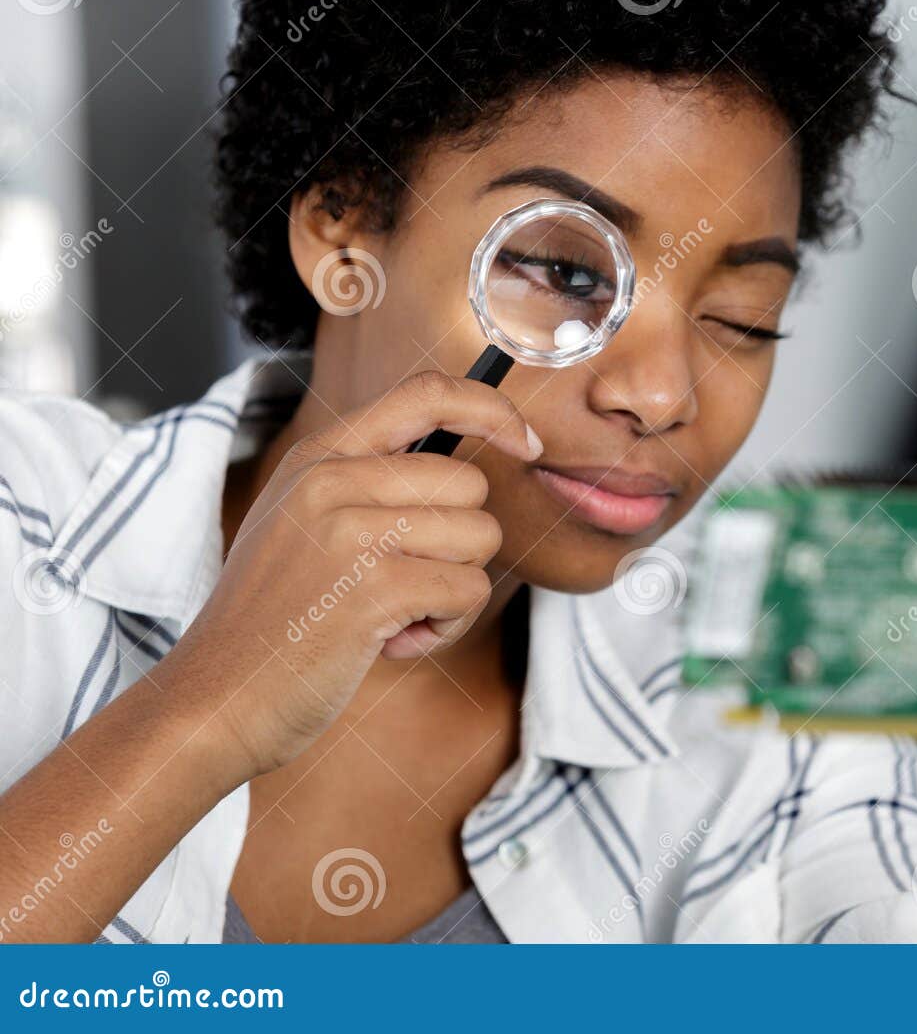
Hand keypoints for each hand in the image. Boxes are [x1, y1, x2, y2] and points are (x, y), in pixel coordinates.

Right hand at [155, 370, 538, 781]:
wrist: (213, 701)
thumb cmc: (273, 622)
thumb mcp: (303, 525)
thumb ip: (368, 486)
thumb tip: (465, 472)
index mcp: (317, 457)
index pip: (426, 394)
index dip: (492, 409)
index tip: (524, 441)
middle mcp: (331, 480)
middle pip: (469, 484)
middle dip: (459, 545)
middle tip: (403, 587)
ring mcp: (351, 530)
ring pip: (479, 537)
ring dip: (453, 591)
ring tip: (391, 616)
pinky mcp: (374, 587)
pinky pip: (468, 591)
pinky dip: (446, 628)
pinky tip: (390, 641)